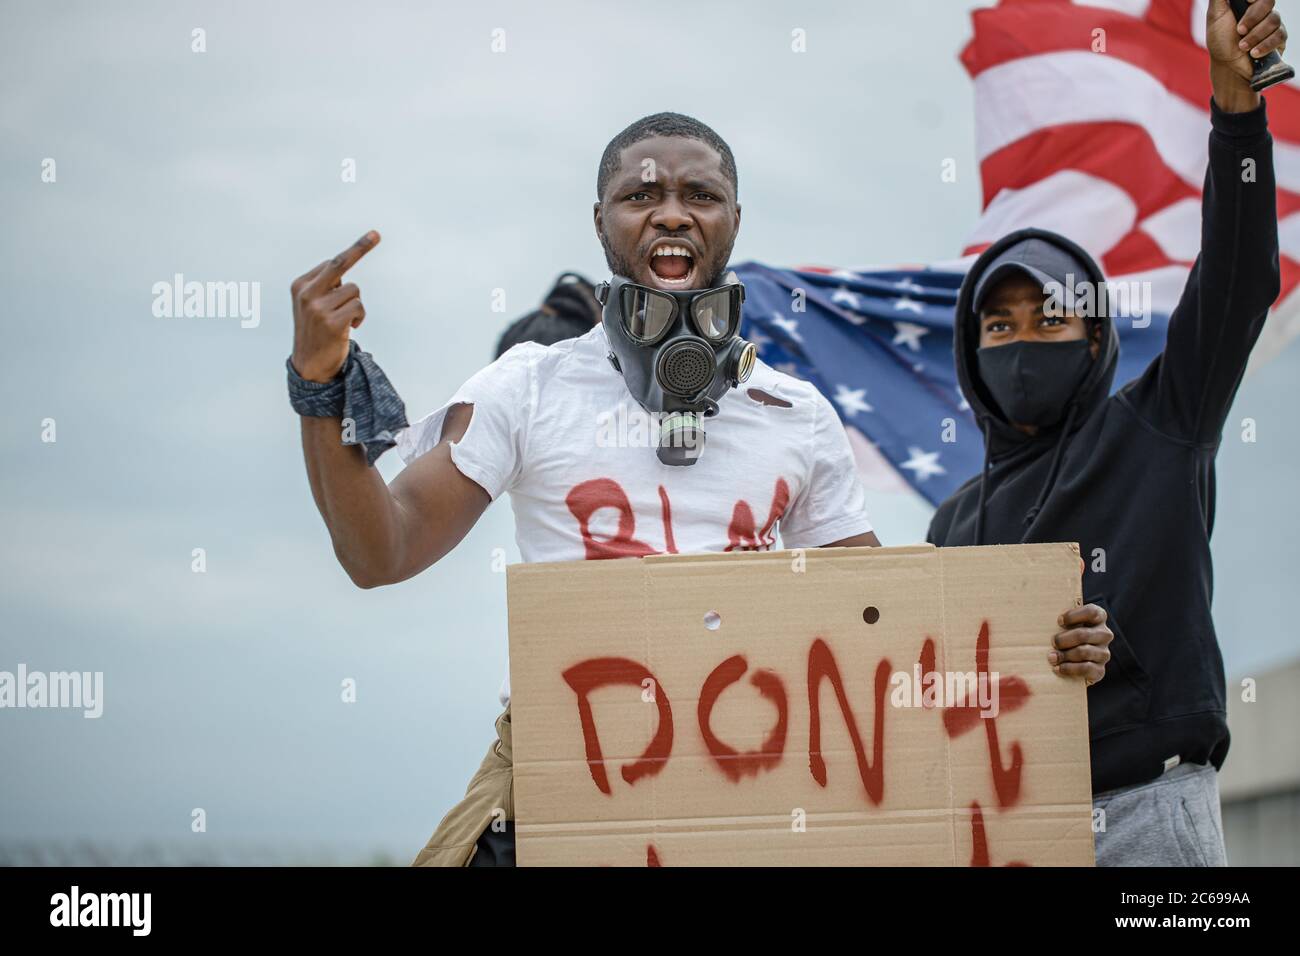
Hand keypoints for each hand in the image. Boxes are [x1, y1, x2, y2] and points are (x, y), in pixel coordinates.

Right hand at [290, 230, 379, 381]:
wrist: (310, 365)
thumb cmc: (318, 331)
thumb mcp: (313, 304)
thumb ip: (326, 285)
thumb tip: (345, 261)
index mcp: (300, 285)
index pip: (331, 265)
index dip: (351, 259)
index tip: (371, 237)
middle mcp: (306, 294)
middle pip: (339, 263)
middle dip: (359, 248)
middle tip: (376, 234)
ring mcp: (317, 308)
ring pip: (354, 290)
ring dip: (356, 305)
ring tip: (347, 320)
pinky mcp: (331, 323)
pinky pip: (358, 307)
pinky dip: (360, 316)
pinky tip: (352, 328)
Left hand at [1050, 603, 1112, 686]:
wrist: (1072, 662)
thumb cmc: (1065, 636)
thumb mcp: (1064, 624)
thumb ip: (1059, 620)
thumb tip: (1038, 618)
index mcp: (1098, 618)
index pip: (1092, 612)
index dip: (1074, 616)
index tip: (1058, 621)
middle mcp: (1104, 635)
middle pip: (1083, 635)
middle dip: (1063, 640)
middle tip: (1052, 642)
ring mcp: (1103, 653)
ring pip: (1084, 652)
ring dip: (1064, 655)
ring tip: (1051, 657)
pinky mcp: (1100, 670)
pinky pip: (1086, 668)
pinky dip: (1069, 668)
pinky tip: (1057, 668)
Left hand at [1207, 0, 1286, 108]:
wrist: (1227, 66)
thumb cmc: (1220, 40)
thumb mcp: (1215, 16)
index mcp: (1249, 3)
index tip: (1247, 2)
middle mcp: (1263, 11)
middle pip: (1268, 3)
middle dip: (1252, 18)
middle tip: (1239, 31)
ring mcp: (1272, 24)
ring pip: (1273, 20)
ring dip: (1255, 36)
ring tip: (1242, 47)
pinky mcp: (1279, 38)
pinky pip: (1279, 36)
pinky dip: (1264, 45)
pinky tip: (1254, 53)